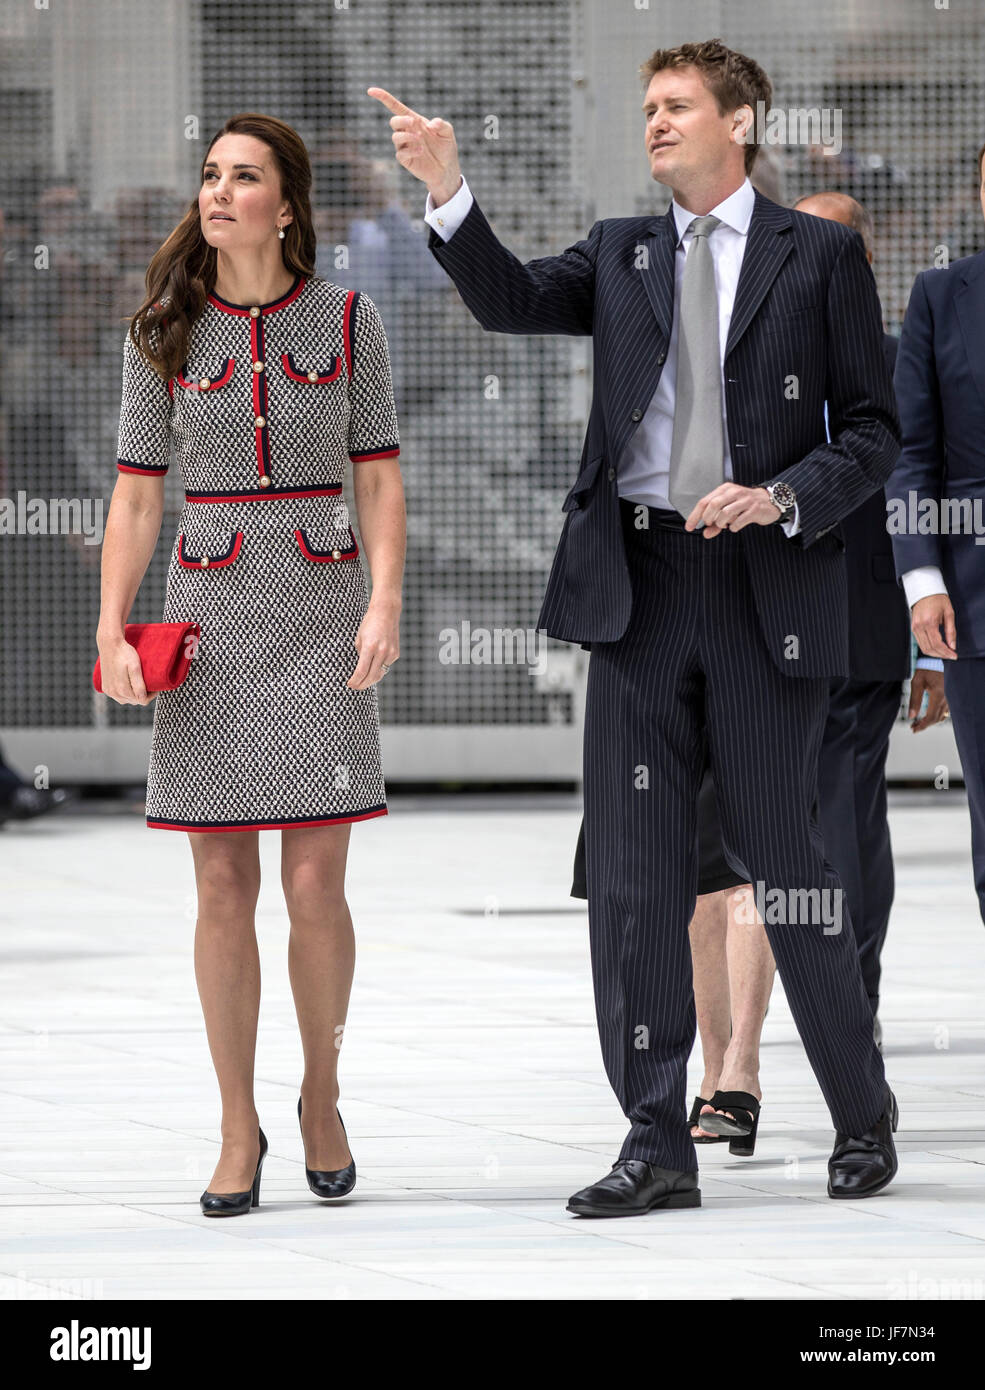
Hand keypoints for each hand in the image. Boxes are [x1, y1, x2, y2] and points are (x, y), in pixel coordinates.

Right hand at [95, 636, 154, 705]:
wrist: (109, 644)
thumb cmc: (124, 653)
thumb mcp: (135, 667)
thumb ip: (138, 685)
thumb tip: (143, 699)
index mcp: (122, 689)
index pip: (142, 701)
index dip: (151, 695)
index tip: (156, 686)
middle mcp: (114, 693)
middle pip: (134, 701)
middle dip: (143, 695)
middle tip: (149, 683)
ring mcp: (109, 691)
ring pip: (127, 699)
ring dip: (134, 695)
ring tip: (140, 683)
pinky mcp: (105, 687)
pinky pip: (119, 696)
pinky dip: (126, 692)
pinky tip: (129, 684)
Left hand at [348, 600, 399, 689]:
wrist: (386, 613)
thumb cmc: (369, 624)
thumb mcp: (359, 639)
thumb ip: (360, 654)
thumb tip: (359, 669)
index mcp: (370, 647)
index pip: (361, 671)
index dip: (355, 681)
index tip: (350, 684)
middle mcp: (382, 652)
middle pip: (371, 676)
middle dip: (362, 684)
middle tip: (355, 687)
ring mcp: (390, 653)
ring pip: (380, 674)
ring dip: (370, 680)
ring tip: (362, 683)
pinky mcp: (395, 654)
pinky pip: (385, 666)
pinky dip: (378, 670)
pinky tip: (372, 671)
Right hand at [367, 86, 461, 203]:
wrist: (447, 168)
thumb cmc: (446, 147)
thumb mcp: (448, 132)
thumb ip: (441, 124)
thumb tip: (430, 126)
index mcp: (414, 121)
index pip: (395, 107)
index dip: (383, 98)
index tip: (371, 91)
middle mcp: (407, 132)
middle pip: (394, 121)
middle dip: (401, 121)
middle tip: (413, 123)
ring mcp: (405, 146)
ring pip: (396, 137)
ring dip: (407, 136)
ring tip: (420, 139)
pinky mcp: (405, 159)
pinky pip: (401, 153)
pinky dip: (411, 150)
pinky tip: (421, 151)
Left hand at [685, 484, 780, 536]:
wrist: (770, 501)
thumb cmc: (745, 505)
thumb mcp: (728, 511)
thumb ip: (716, 523)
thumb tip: (705, 534)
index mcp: (725, 489)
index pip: (704, 502)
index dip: (695, 516)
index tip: (689, 527)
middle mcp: (734, 492)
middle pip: (713, 505)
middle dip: (708, 519)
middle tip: (711, 524)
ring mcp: (745, 500)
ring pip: (725, 513)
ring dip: (721, 523)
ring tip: (725, 524)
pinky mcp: (755, 509)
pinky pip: (738, 521)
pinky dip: (733, 527)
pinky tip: (735, 526)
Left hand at [908, 668, 948, 731]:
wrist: (939, 659)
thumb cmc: (926, 668)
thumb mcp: (917, 682)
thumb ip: (914, 700)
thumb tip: (911, 716)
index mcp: (938, 696)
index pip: (931, 717)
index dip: (922, 725)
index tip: (913, 729)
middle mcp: (947, 698)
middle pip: (936, 718)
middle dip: (924, 724)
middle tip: (913, 727)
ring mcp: (950, 697)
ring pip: (941, 715)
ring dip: (930, 721)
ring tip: (918, 722)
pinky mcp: (950, 696)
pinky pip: (945, 710)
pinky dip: (936, 715)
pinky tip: (927, 715)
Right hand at [911, 593, 956, 659]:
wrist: (924, 591)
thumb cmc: (937, 599)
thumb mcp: (949, 613)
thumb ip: (951, 631)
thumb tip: (952, 646)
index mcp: (929, 622)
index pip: (937, 644)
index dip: (946, 652)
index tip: (954, 655)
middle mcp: (920, 626)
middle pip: (930, 648)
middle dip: (941, 655)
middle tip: (951, 655)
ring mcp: (914, 628)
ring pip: (924, 648)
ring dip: (935, 653)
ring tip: (945, 653)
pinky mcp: (913, 628)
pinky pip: (920, 643)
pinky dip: (929, 648)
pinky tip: (937, 647)